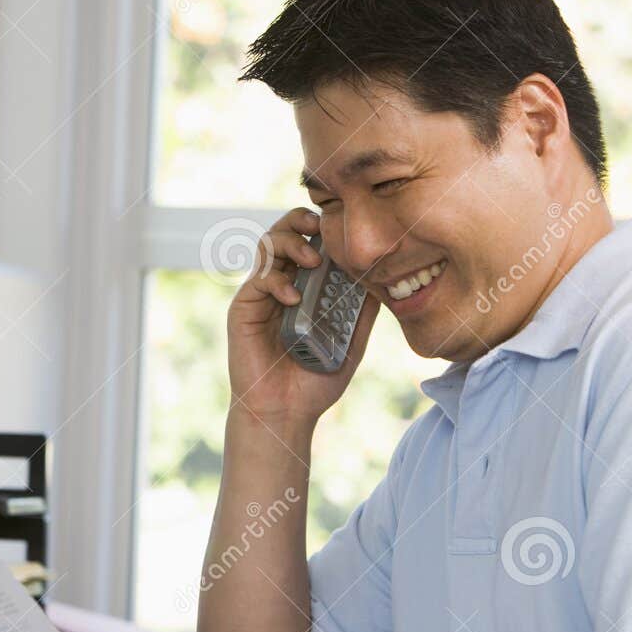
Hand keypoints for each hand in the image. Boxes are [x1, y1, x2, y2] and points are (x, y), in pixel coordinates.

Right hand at [226, 208, 380, 425]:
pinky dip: (278, 281)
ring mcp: (261, 294)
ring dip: (290, 242)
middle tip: (320, 227)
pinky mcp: (245, 308)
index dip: (321, 225)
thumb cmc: (315, 381)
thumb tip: (385, 277)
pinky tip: (294, 297)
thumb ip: (363, 310)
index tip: (342, 227)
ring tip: (311, 258)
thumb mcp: (351, 341)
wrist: (285, 411)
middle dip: (300, 219)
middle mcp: (281, 284)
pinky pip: (259, 279)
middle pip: (284, 231)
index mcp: (304, 286)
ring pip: (267, 244)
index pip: (309, 240)